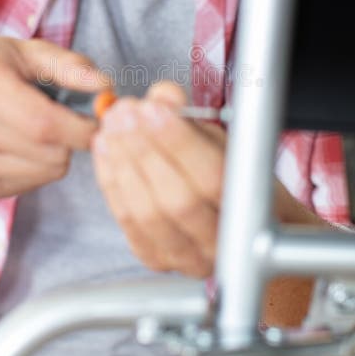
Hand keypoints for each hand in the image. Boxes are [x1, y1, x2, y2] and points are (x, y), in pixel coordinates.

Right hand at [0, 36, 106, 199]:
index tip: (99, 119)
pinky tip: (25, 146)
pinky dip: (40, 169)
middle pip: (47, 152)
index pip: (42, 122)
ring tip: (43, 129)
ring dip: (59, 153)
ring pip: (44, 172)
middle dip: (74, 139)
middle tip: (73, 121)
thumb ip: (70, 66)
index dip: (82, 127)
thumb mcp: (28, 52)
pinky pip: (30, 187)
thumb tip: (105, 89)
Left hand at [91, 82, 225, 277]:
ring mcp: (187, 258)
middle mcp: (221, 243)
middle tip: (123, 114)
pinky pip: (127, 220)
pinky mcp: (156, 259)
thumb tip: (163, 95)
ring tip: (111, 127)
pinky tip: (105, 151)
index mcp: (250, 209)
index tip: (153, 108)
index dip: (179, 142)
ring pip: (148, 213)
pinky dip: (112, 181)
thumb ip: (193, 119)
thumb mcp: (224, 141)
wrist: (243, 233)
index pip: (213, 177)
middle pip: (176, 199)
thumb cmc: (236, 180)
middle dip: (144, 150)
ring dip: (123, 164)